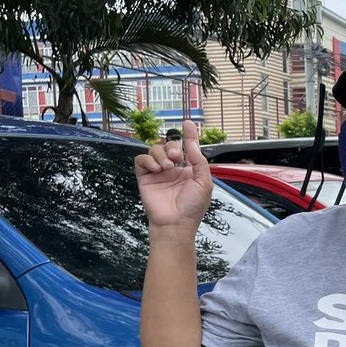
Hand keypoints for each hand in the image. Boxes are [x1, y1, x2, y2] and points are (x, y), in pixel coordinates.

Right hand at [135, 120, 212, 234]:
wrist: (175, 223)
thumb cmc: (192, 207)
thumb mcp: (204, 183)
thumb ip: (199, 161)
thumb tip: (192, 143)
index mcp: (189, 170)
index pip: (188, 148)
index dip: (189, 135)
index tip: (188, 123)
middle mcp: (173, 169)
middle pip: (169, 146)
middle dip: (172, 147)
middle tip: (177, 157)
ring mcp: (158, 173)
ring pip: (154, 150)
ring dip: (160, 154)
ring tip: (166, 167)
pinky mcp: (144, 177)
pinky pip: (141, 160)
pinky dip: (148, 160)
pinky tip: (156, 169)